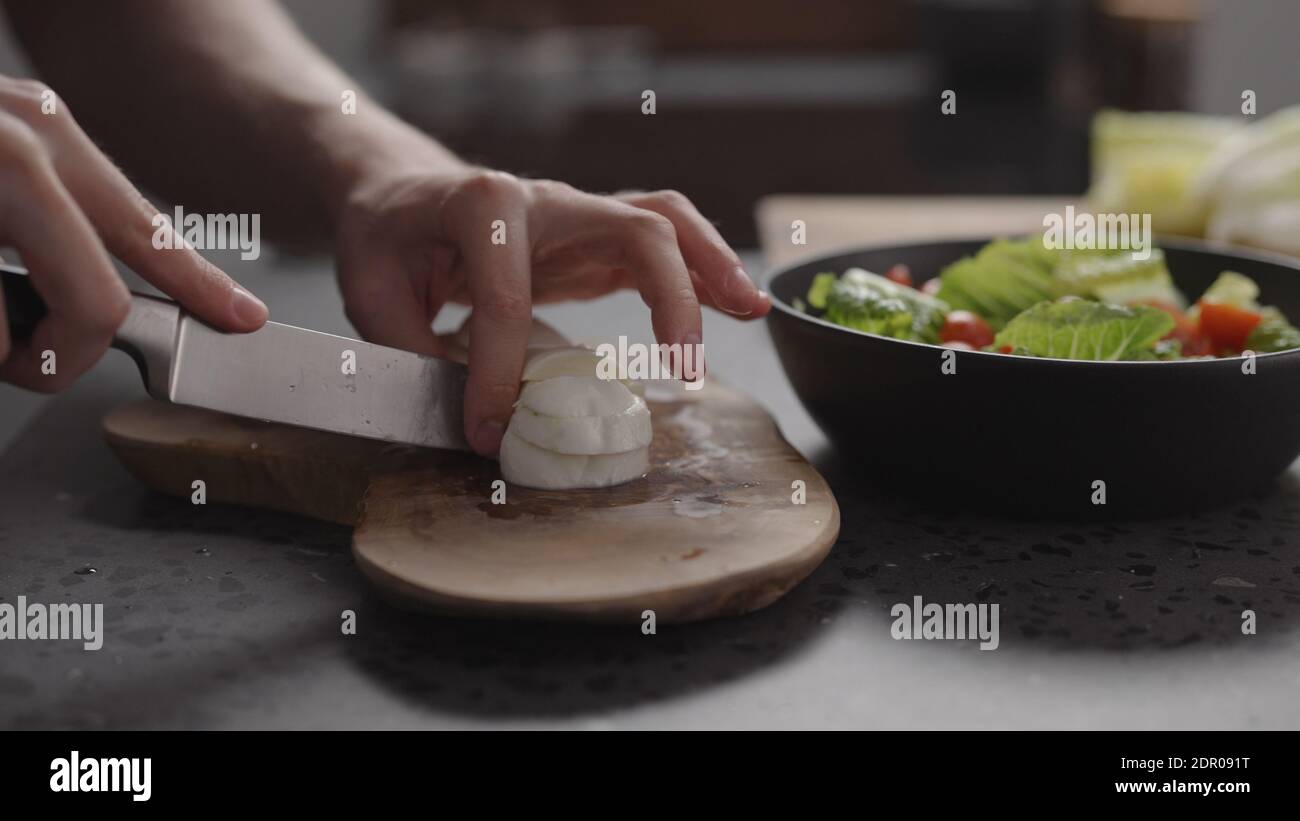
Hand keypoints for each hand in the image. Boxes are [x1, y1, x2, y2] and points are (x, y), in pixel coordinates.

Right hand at [0, 77, 267, 390]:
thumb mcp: (1, 161)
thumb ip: (50, 213)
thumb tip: (103, 297)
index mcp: (40, 132)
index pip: (147, 227)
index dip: (202, 285)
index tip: (243, 321)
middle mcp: (15, 151)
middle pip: (100, 309)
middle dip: (66, 358)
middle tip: (27, 360)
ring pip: (22, 341)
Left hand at [334, 167, 769, 456]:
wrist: (399, 192)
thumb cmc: (385, 238)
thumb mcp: (370, 293)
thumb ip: (410, 351)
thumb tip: (465, 414)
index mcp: (481, 204)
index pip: (506, 295)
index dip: (497, 374)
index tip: (487, 433)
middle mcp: (544, 199)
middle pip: (633, 228)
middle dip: (668, 298)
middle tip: (682, 370)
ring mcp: (577, 215)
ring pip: (666, 222)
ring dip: (712, 266)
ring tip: (749, 311)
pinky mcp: (595, 240)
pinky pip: (664, 243)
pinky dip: (705, 270)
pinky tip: (740, 304)